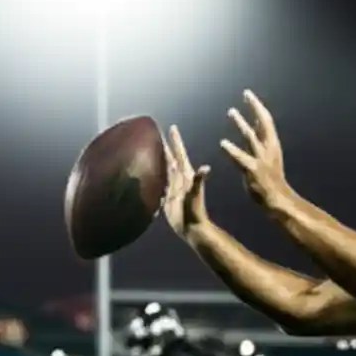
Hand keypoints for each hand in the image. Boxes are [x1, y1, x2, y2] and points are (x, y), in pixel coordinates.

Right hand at [163, 124, 210, 239]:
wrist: (192, 228)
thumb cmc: (195, 211)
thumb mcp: (197, 195)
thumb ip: (199, 181)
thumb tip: (206, 167)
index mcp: (186, 175)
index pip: (179, 154)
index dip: (176, 141)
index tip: (172, 128)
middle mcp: (179, 178)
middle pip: (171, 158)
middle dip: (166, 145)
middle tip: (159, 132)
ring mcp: (173, 187)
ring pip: (165, 168)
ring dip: (160, 158)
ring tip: (153, 147)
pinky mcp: (167, 196)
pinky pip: (160, 182)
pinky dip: (155, 174)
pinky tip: (149, 171)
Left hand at [220, 90, 292, 208]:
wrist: (277, 198)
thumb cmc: (270, 177)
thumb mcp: (269, 153)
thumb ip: (261, 136)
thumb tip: (256, 120)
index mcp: (273, 144)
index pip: (266, 120)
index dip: (257, 106)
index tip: (248, 94)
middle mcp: (269, 149)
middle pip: (263, 123)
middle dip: (255, 107)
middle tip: (245, 94)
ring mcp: (261, 159)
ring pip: (251, 137)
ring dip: (242, 123)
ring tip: (231, 111)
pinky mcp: (253, 170)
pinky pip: (241, 158)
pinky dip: (232, 150)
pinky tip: (223, 143)